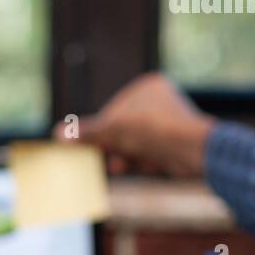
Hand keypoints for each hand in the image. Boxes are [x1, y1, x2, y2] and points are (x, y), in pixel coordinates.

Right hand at [52, 72, 215, 177]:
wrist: (196, 151)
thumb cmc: (154, 131)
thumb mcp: (114, 130)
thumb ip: (88, 133)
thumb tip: (58, 133)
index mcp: (148, 87)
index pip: (114, 109)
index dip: (101, 129)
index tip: (88, 145)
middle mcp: (161, 102)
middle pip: (126, 128)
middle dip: (113, 146)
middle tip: (99, 160)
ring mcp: (171, 125)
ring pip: (138, 143)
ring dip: (126, 156)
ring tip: (116, 166)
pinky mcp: (177, 146)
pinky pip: (152, 153)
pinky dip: (143, 162)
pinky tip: (139, 168)